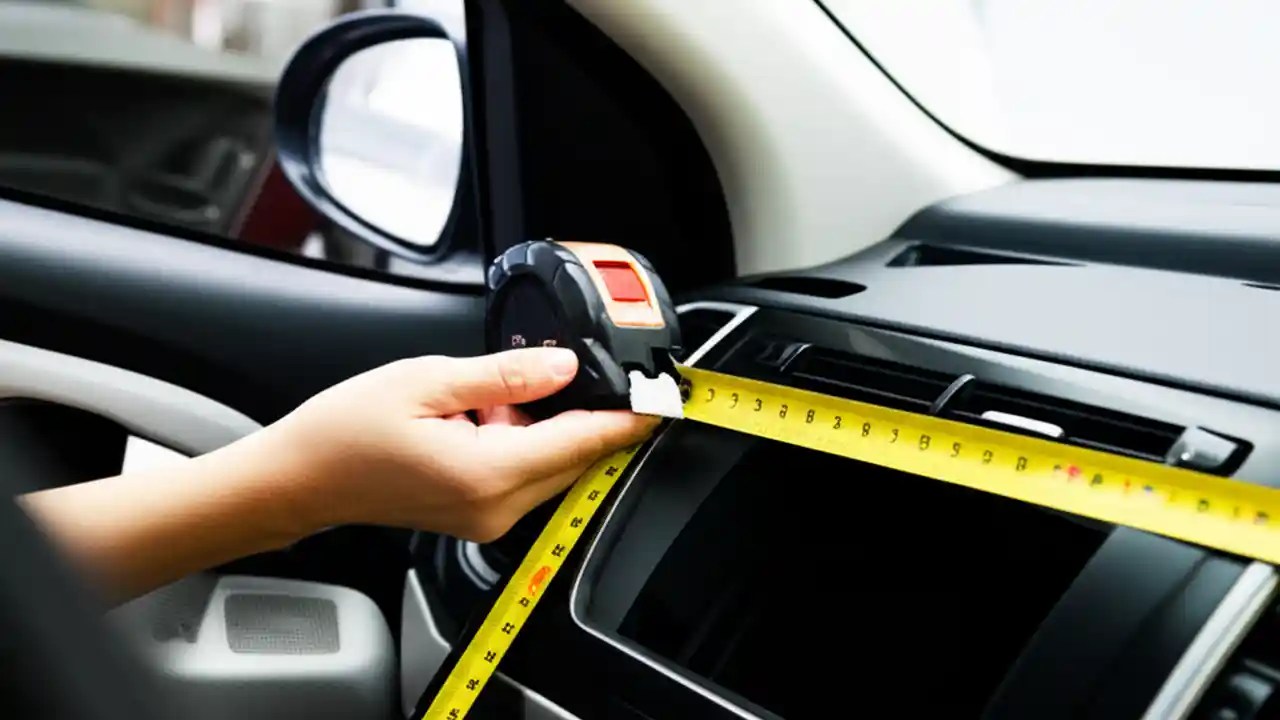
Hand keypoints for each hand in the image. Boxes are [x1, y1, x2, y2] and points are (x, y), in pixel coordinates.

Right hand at [261, 347, 658, 541]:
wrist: (301, 478)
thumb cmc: (345, 432)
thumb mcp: (428, 380)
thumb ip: (505, 375)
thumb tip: (563, 366)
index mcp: (488, 473)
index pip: (581, 443)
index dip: (626, 418)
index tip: (660, 398)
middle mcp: (496, 506)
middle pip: (574, 458)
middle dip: (586, 413)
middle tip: (578, 368)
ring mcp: (488, 517)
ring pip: (550, 465)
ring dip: (545, 424)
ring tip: (491, 392)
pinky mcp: (477, 514)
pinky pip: (523, 473)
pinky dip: (522, 440)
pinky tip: (485, 414)